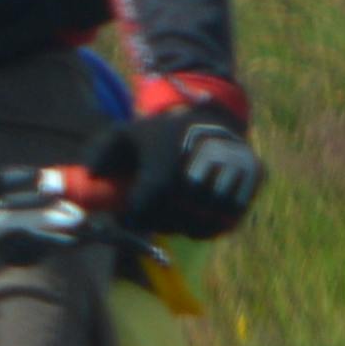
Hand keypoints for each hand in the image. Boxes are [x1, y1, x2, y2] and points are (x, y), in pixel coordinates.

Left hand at [92, 88, 263, 240]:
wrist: (211, 118)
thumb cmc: (162, 134)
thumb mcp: (127, 134)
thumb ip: (101, 151)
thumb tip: (91, 174)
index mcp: (170, 151)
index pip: (152, 198)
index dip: (138, 215)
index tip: (130, 218)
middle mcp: (204, 160)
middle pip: (177, 215)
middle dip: (160, 222)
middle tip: (151, 219)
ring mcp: (231, 171)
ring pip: (202, 222)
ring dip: (185, 227)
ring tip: (175, 215)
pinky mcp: (252, 180)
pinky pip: (226, 222)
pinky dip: (209, 227)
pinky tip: (196, 216)